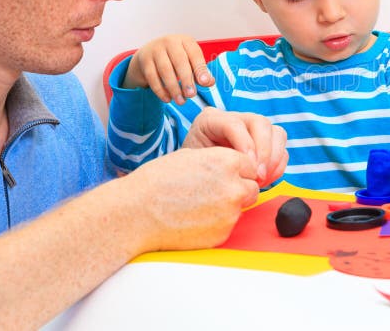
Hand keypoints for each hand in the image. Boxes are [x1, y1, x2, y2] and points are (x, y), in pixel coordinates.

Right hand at [122, 34, 213, 103]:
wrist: (148, 54)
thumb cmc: (175, 59)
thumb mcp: (189, 61)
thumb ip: (200, 72)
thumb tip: (210, 82)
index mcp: (185, 41)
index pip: (194, 54)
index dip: (200, 69)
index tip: (205, 83)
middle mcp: (170, 41)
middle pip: (180, 62)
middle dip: (186, 80)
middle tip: (192, 95)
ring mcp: (155, 50)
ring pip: (165, 70)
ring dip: (174, 88)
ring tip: (181, 101)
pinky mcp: (144, 60)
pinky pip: (152, 77)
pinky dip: (160, 90)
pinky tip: (167, 99)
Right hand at [126, 146, 259, 251]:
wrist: (136, 213)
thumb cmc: (157, 182)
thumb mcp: (190, 156)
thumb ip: (218, 160)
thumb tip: (230, 167)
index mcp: (226, 161)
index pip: (251, 165)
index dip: (238, 171)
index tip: (225, 176)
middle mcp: (233, 186)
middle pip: (252, 187)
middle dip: (239, 189)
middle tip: (214, 192)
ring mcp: (230, 212)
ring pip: (241, 207)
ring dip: (229, 206)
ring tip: (199, 205)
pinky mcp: (223, 233)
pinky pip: (229, 226)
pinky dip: (217, 223)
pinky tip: (195, 219)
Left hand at [183, 107, 288, 187]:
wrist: (196, 174)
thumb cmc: (194, 168)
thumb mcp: (196, 162)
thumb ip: (214, 161)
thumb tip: (241, 168)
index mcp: (212, 119)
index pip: (234, 123)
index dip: (245, 144)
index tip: (247, 166)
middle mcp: (236, 118)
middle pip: (261, 123)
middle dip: (264, 151)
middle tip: (258, 175)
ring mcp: (253, 129)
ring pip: (277, 133)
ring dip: (273, 159)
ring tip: (261, 180)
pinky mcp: (266, 142)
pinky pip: (282, 149)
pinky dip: (277, 166)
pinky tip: (265, 179)